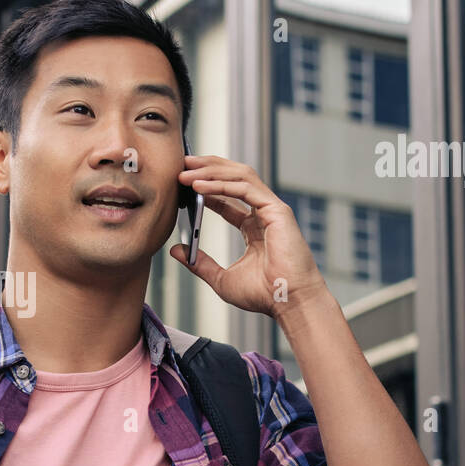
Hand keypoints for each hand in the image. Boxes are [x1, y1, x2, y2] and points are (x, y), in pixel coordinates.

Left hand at [168, 155, 329, 319]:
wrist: (287, 302)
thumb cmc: (263, 294)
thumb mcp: (221, 278)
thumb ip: (199, 262)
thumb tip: (176, 251)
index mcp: (253, 227)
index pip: (227, 197)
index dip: (206, 186)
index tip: (183, 182)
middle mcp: (262, 214)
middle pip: (233, 179)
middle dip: (207, 168)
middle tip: (182, 163)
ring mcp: (271, 209)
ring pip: (240, 176)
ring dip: (211, 170)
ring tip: (186, 169)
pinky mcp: (276, 210)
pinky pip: (245, 189)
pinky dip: (221, 184)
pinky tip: (199, 186)